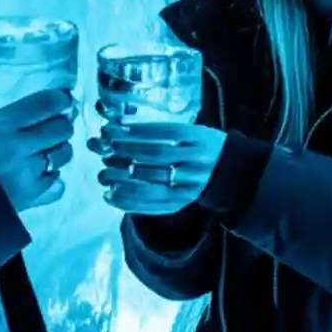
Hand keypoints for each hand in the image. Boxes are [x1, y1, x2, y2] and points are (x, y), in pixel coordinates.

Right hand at [0, 88, 75, 211]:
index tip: (64, 100)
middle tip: (58, 128)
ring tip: (51, 153)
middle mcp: (22, 146)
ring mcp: (30, 173)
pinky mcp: (32, 197)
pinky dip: (54, 181)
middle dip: (62, 126)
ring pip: (63, 155)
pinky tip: (46, 179)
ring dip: (60, 152)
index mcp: (3, 125)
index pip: (44, 104)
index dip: (60, 100)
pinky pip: (56, 185)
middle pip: (61, 129)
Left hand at [86, 122, 225, 215]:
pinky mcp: (183, 202)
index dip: (137, 131)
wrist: (229, 171)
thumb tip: (115, 127)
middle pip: (156, 156)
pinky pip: (153, 205)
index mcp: (198, 138)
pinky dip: (128, 202)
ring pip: (152, 183)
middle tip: (104, 151)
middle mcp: (196, 161)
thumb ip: (158, 131)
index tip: (113, 130)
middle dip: (126, 153)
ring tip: (103, 175)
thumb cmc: (199, 145)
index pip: (165, 132)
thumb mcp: (189, 131)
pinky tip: (110, 196)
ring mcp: (191, 184)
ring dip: (123, 180)